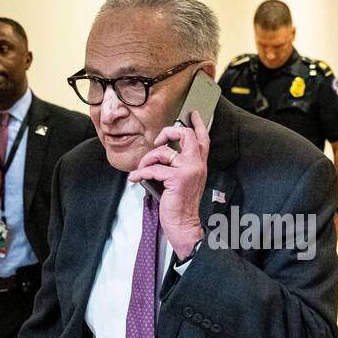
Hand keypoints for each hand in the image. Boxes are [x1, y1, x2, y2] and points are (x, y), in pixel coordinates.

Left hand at [129, 109, 209, 257]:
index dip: (197, 124)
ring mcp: (189, 170)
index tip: (191, 114)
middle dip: (168, 133)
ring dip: (147, 159)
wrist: (184, 224)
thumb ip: (180, 165)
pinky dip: (140, 173)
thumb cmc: (181, 204)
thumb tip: (162, 152)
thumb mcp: (184, 181)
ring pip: (164, 151)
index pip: (203, 138)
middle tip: (157, 142)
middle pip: (186, 135)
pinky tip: (135, 178)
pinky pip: (153, 168)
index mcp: (200, 164)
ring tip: (142, 169)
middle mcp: (197, 164)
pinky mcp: (177, 179)